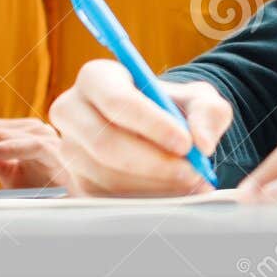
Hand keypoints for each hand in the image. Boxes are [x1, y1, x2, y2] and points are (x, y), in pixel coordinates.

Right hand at [49, 59, 232, 195]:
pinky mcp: (75, 182)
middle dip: (154, 163)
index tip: (186, 144)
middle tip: (193, 172)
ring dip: (154, 185)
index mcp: (96, 77)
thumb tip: (202, 144)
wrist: (156, 132)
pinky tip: (173, 192)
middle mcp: (71, 111)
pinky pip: (107, 198)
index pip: (116, 101)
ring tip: (191, 182)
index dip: (152, 125)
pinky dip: (145, 199)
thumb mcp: (199, 99)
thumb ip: (208, 113)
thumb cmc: (174, 108)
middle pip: (105, 144)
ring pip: (107, 176)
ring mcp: (68, 149)